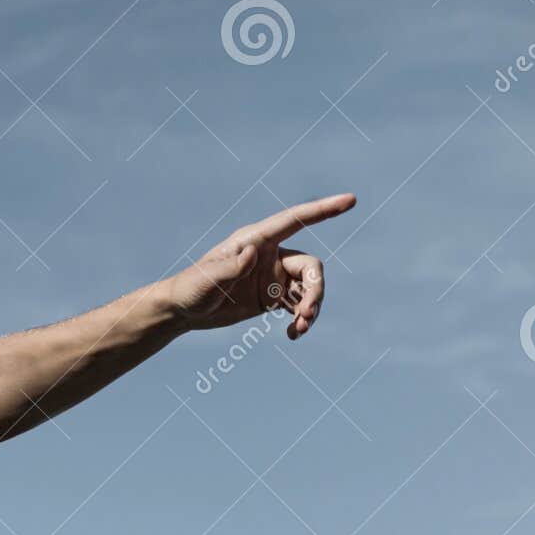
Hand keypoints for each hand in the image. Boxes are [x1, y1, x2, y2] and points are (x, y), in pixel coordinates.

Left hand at [165, 193, 355, 338]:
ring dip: (311, 308)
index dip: (323, 210)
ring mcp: (273, 276)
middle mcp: (270, 255)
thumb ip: (231, 266)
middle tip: (307, 314)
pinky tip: (293, 334)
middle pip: (311, 266)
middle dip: (316, 290)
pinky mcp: (272, 298)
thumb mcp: (208, 278)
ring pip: (309, 287)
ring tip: (300, 328)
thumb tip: (253, 252)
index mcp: (256, 240)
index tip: (351, 200)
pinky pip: (298, 305)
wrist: (183, 311)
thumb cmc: (191, 287)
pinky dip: (301, 319)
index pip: (295, 220)